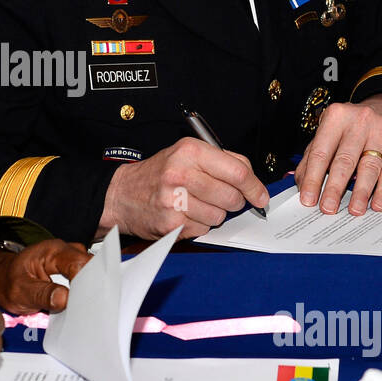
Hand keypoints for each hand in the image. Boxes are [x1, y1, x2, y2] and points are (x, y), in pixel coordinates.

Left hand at [0, 238, 90, 313]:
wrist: (4, 279)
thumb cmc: (9, 281)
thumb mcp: (19, 291)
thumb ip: (41, 294)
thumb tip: (65, 298)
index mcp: (52, 251)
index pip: (79, 264)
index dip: (87, 283)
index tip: (88, 303)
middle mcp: (66, 252)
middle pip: (91, 267)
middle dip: (94, 288)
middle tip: (92, 310)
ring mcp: (72, 261)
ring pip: (92, 274)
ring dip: (92, 292)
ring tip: (89, 310)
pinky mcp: (74, 272)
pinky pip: (87, 281)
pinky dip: (87, 294)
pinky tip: (86, 307)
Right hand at [98, 138, 268, 239]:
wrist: (121, 194)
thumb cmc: (158, 174)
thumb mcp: (186, 154)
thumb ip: (221, 161)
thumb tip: (252, 181)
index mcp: (189, 151)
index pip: (237, 171)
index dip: (255, 187)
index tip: (260, 196)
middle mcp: (181, 173)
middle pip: (232, 196)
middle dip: (234, 202)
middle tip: (223, 199)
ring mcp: (174, 200)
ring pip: (220, 215)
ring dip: (215, 214)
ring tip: (196, 204)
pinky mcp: (171, 223)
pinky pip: (203, 229)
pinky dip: (199, 224)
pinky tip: (185, 214)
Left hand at [295, 95, 381, 215]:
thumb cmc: (351, 128)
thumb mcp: (328, 134)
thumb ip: (312, 158)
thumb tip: (302, 186)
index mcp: (336, 117)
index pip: (320, 152)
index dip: (313, 178)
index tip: (308, 200)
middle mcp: (359, 121)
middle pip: (344, 160)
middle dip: (335, 188)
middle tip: (328, 208)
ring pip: (369, 167)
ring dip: (361, 192)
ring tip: (354, 210)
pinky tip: (377, 204)